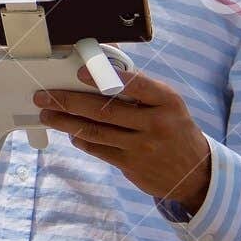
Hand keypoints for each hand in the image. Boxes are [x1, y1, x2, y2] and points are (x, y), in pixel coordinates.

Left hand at [34, 66, 212, 215]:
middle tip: (44, 96)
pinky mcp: (132, 166)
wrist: (195, 173)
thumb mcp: (168, 103)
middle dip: (69, 102)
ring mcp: (143, 147)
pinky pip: (99, 150)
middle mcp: (155, 123)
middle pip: (104, 111)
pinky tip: (69, 132)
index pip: (135, 85)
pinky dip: (81, 139)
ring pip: (96, 132)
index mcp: (166, 100)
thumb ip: (140, 88)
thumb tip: (102, 68)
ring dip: (66, 122)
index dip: (105, 78)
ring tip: (46, 114)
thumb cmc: (174, 127)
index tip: (79, 73)